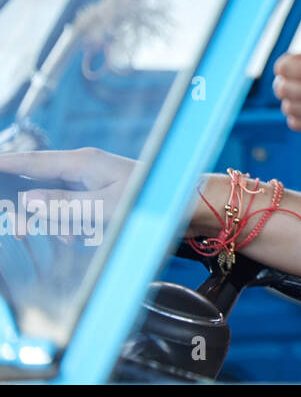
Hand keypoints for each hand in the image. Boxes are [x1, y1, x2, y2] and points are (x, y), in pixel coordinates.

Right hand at [0, 147, 137, 225]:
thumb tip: (28, 201)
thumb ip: (64, 204)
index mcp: (82, 162)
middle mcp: (82, 166)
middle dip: (28, 206)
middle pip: (37, 181)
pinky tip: (81, 236)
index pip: (31, 160)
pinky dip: (70, 223)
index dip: (4, 163)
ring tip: (72, 235)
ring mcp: (89, 179)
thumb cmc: (150, 199)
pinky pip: (70, 207)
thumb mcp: (105, 206)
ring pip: (53, 199)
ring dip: (55, 220)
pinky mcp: (97, 192)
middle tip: (23, 228)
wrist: (186, 202)